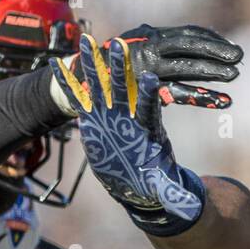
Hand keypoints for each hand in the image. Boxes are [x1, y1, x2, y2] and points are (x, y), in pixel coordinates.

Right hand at [55, 34, 208, 234]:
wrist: (137, 181)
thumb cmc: (154, 182)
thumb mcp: (164, 189)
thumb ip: (176, 195)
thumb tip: (192, 206)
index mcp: (147, 130)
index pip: (150, 108)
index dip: (150, 95)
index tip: (151, 78)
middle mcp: (129, 117)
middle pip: (126, 89)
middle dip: (120, 68)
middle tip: (117, 45)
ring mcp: (111, 115)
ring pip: (102, 86)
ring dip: (94, 65)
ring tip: (85, 42)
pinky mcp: (94, 119)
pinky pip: (81, 99)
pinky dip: (71, 84)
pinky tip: (57, 65)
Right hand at [67, 23, 240, 115]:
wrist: (77, 87)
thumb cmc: (110, 72)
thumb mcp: (133, 55)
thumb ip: (161, 55)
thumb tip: (192, 57)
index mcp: (148, 37)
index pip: (186, 33)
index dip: (210, 39)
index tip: (229, 47)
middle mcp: (147, 48)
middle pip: (189, 46)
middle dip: (216, 50)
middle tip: (239, 56)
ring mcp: (146, 68)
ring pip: (186, 67)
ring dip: (212, 70)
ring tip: (235, 75)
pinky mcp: (145, 89)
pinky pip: (179, 93)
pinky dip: (202, 96)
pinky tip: (223, 101)